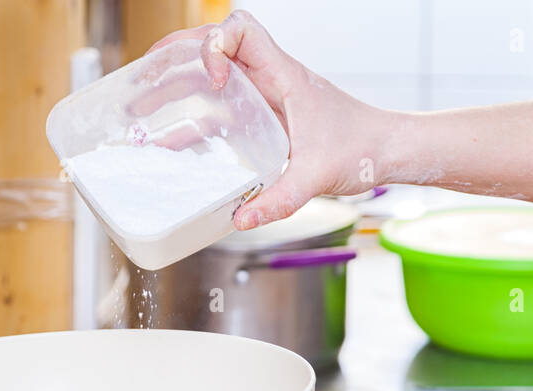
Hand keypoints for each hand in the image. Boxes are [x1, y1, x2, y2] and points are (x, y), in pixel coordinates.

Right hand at [150, 10, 400, 228]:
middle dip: (177, 58)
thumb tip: (241, 219)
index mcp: (284, 75)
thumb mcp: (317, 177)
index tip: (212, 81)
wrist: (389, 150)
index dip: (215, 44)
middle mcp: (273, 78)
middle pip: (216, 45)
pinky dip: (200, 120)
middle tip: (144, 79)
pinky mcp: (271, 117)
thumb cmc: (363, 148)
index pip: (241, 29)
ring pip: (216, 77)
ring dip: (181, 89)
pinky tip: (176, 144)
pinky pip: (228, 109)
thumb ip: (280, 199)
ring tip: (143, 111)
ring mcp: (270, 96)